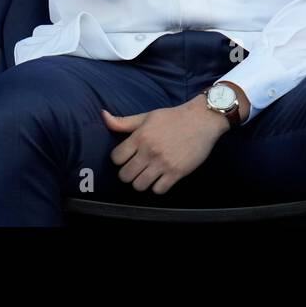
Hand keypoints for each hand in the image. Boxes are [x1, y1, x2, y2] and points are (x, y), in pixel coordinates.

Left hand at [102, 96, 228, 194]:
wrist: (202, 119)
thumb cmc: (173, 117)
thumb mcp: (147, 116)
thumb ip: (124, 121)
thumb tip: (103, 116)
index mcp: (140, 136)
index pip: (116, 158)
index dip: (119, 159)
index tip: (126, 158)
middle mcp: (150, 151)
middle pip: (125, 176)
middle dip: (127, 174)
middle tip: (135, 169)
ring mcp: (163, 163)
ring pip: (139, 186)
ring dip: (141, 182)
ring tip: (147, 175)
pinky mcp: (177, 172)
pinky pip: (158, 190)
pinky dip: (158, 187)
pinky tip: (161, 178)